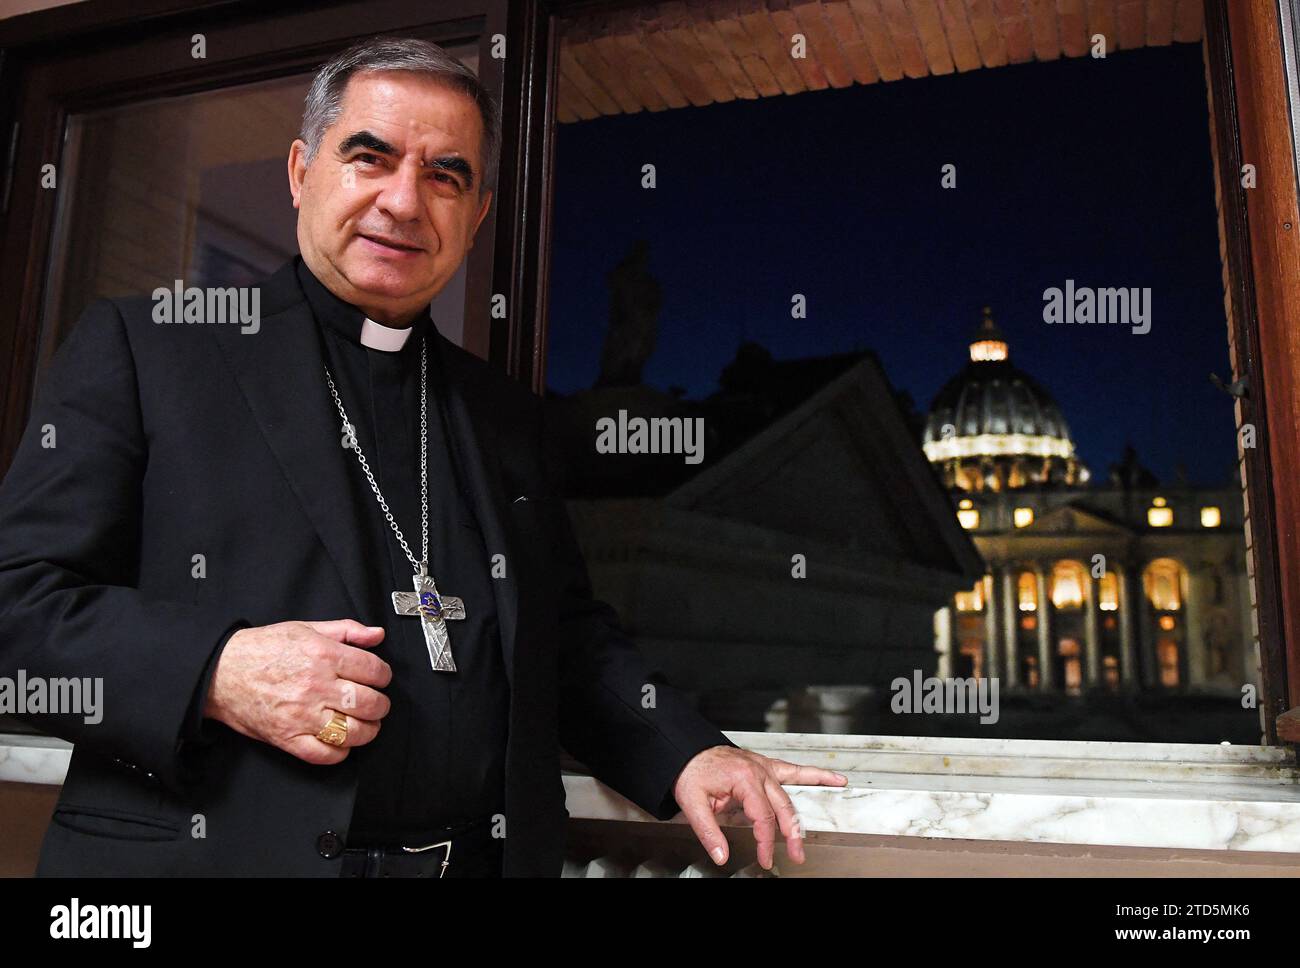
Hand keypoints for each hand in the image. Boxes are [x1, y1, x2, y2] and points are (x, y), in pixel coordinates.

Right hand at [204, 619, 391, 764]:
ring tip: (364, 724)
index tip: (380, 679)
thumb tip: (376, 634)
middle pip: (370, 703)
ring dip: (367, 731)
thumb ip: (346, 630)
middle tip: (375, 703)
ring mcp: (302, 715)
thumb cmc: (261, 649)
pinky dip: (339, 752)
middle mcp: (316, 686)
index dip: (384, 676)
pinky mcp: (287, 738)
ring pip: (353, 732)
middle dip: (380, 705)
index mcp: (323, 655)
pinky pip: (325, 754)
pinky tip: (340, 741)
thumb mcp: (305, 628)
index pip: (374, 671)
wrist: (220, 672)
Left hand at [672, 745, 846, 869]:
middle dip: (791, 834)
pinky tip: (834, 779)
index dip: (766, 841)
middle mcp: (759, 771)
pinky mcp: (767, 766)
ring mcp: (765, 767)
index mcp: (743, 779)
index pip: (762, 817)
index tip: (766, 858)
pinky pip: (795, 770)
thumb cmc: (692, 772)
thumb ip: (709, 831)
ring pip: (791, 792)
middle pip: (782, 807)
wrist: (689, 751)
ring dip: (802, 815)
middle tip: (796, 855)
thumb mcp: (693, 803)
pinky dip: (815, 775)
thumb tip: (721, 855)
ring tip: (810, 833)